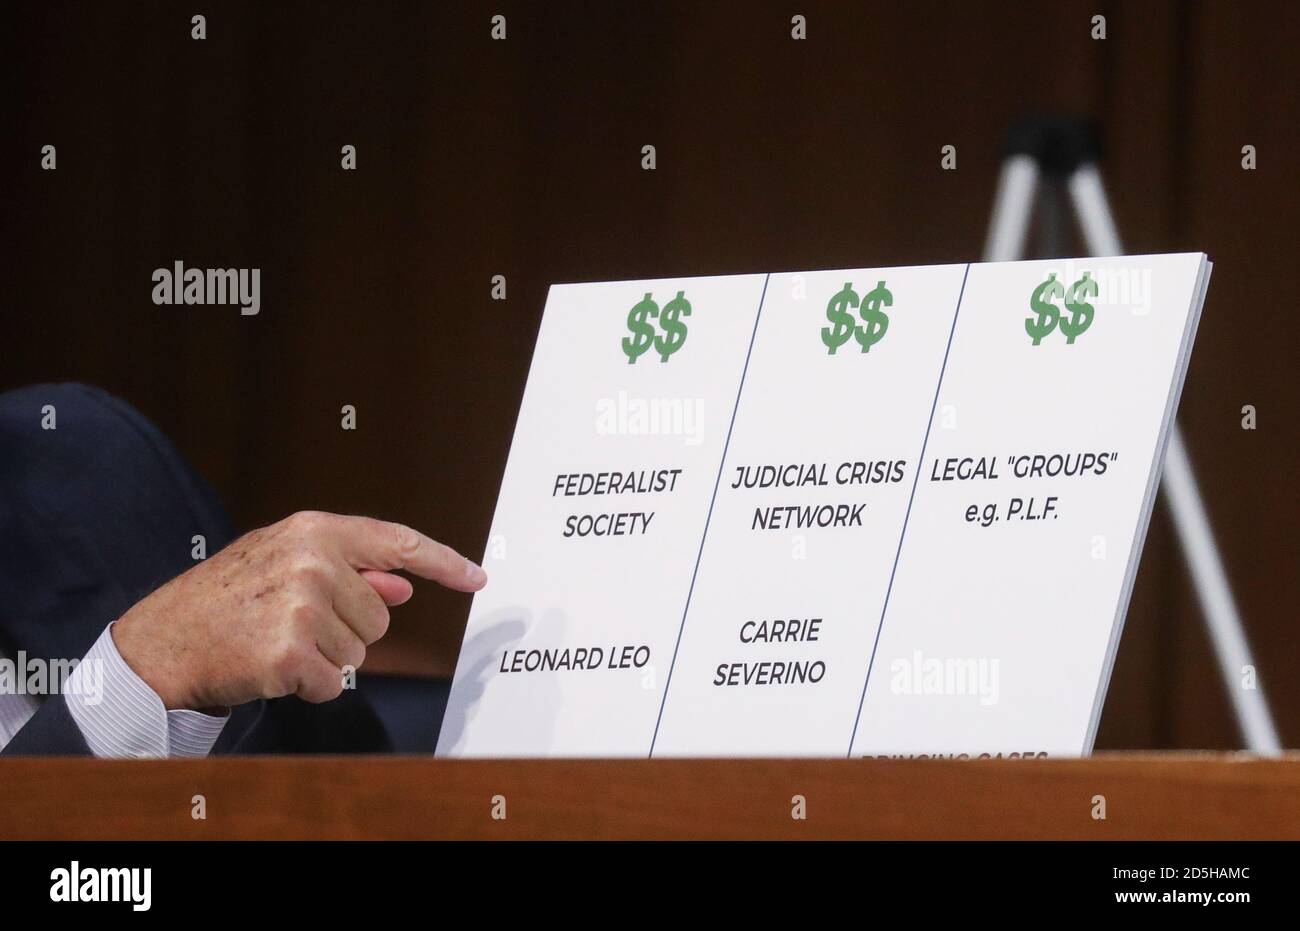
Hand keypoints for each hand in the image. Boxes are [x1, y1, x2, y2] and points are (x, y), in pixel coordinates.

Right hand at [111, 511, 486, 710]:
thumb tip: (402, 584)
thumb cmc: (226, 599)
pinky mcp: (290, 653)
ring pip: (359, 653)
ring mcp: (301, 607)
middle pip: (380, 616)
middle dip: (346, 630)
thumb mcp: (283, 565)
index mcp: (314, 531)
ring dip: (325, 658)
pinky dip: (307, 687)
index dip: (444, 562)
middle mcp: (313, 562)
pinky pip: (330, 684)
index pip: (398, 542)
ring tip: (276, 641)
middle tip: (291, 624)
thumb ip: (349, 571)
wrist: (162, 641)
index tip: (478, 577)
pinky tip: (271, 669)